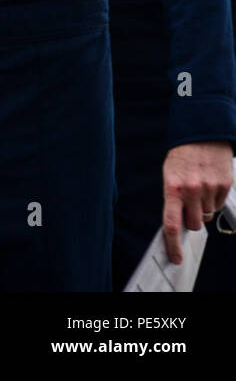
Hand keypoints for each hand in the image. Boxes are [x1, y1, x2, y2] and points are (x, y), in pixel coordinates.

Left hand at [161, 141, 233, 263]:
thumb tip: (177, 223)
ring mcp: (209, 188)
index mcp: (172, 188)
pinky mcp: (224, 186)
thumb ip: (173, 199)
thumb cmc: (181, 158)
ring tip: (199, 188)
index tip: (176, 258)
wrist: (202, 136)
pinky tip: (209, 184)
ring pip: (207, 215)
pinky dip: (213, 200)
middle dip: (192, 221)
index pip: (171, 224)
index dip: (173, 244)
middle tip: (190, 206)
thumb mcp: (169, 175)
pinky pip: (218, 205)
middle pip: (194, 224)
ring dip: (203, 208)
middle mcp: (191, 190)